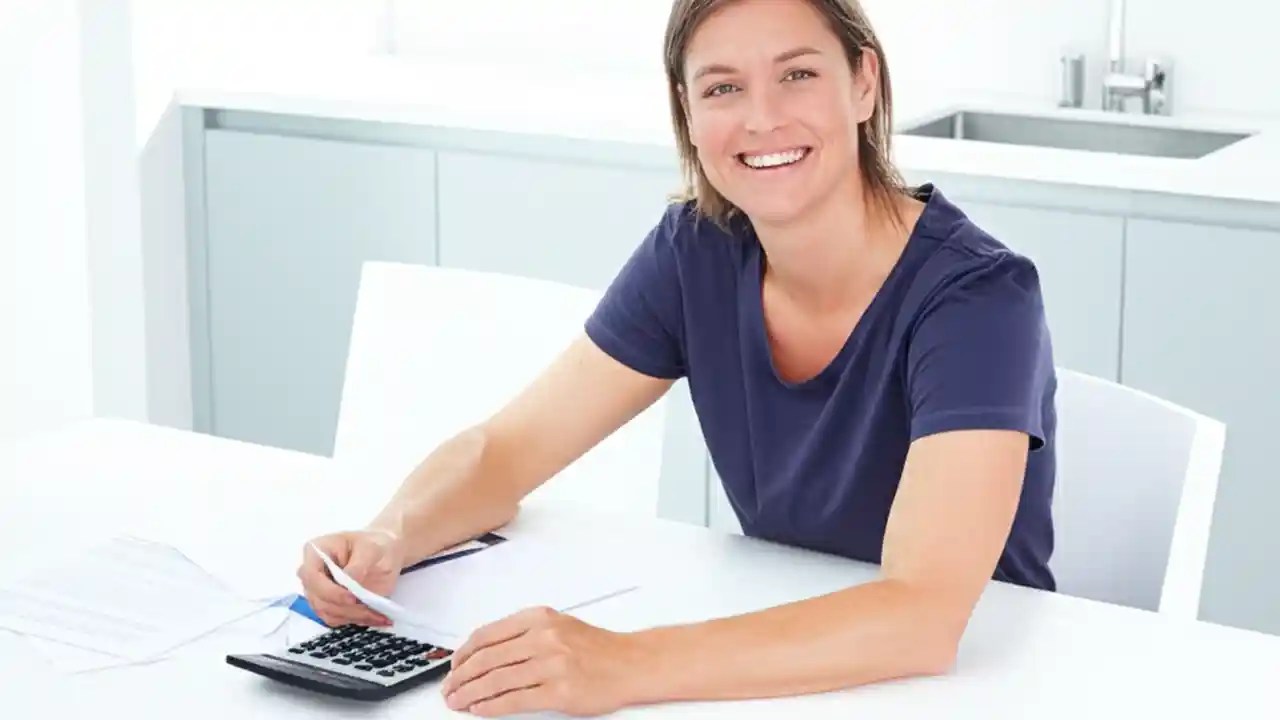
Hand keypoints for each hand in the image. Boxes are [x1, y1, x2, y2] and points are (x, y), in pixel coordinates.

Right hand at [296, 528, 405, 626]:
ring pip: (328, 612)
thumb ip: (359, 565)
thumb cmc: (374, 545)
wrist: (383, 554)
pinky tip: (375, 616)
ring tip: (379, 615)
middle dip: (346, 608)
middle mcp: (312, 573)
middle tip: (371, 609)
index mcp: (316, 552)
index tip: (352, 598)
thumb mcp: (371, 548)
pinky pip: (337, 619)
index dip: (330, 591)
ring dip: (353, 616)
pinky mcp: (329, 605)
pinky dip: (357, 620)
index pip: (311, 576)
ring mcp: (319, 592)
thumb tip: (351, 581)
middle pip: (319, 599)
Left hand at [440, 606, 648, 716]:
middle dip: (460, 677)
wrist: (630, 664)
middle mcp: (544, 638)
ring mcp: (552, 665)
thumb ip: (523, 635)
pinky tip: (480, 709)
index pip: (487, 635)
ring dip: (470, 694)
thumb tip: (484, 654)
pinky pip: (515, 700)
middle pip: (486, 659)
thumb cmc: (595, 648)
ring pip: (496, 680)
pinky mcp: (559, 691)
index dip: (463, 654)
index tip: (452, 666)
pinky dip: (492, 706)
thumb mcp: (557, 626)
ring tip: (458, 702)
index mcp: (538, 619)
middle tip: (448, 689)